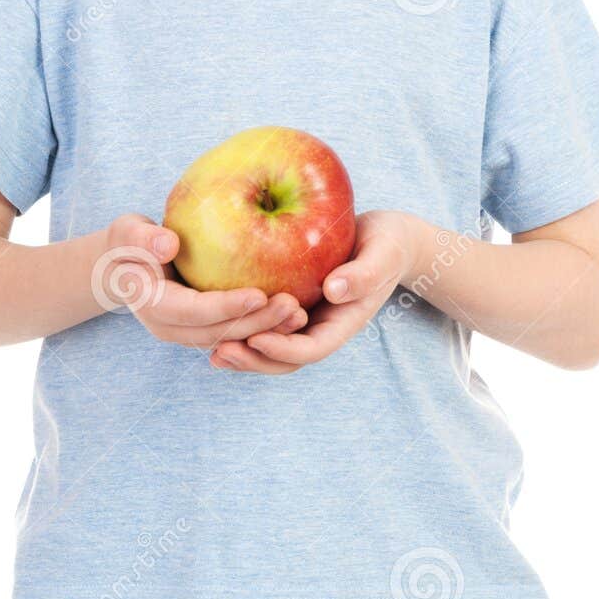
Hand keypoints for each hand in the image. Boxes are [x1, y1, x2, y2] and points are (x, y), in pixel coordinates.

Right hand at [91, 214, 309, 350]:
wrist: (124, 267)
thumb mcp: (127, 232)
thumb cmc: (128, 243)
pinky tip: (293, 315)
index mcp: (153, 306)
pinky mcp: (205, 330)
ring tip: (299, 314)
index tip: (260, 294)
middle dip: (257, 324)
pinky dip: (263, 328)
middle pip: (219, 332)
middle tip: (293, 306)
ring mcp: (189, 333)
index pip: (194, 311)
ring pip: (232, 338)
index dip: (226, 306)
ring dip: (266, 330)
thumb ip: (142, 238)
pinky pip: (237, 334)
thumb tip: (167, 244)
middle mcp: (171, 328)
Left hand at [209, 210, 420, 374]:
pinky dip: (242, 327)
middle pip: (286, 358)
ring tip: (211, 346)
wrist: (386, 239)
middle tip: (221, 351)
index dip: (283, 349)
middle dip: (254, 360)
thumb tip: (333, 290)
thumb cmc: (388, 244)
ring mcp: (306, 319)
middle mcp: (321, 327)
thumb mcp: (382, 255)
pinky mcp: (292, 303)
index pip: (312, 348)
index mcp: (343, 322)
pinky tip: (214, 320)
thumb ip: (363, 274)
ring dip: (243, 351)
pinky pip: (265, 323)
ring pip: (271, 347)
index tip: (256, 339)